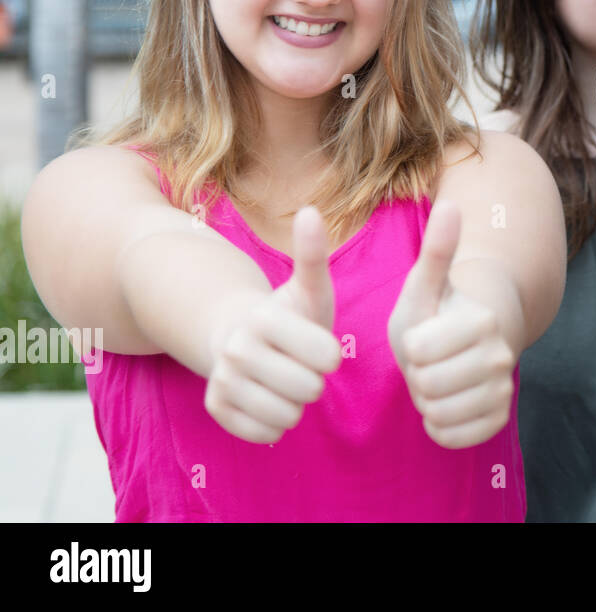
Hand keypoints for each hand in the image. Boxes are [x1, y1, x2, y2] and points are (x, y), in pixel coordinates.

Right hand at [204, 206, 341, 443]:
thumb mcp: (307, 287)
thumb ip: (312, 255)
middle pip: (307, 390)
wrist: (242, 337)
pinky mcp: (216, 407)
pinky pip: (263, 434)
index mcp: (263, 318)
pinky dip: (274, 424)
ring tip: (288, 382)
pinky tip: (270, 400)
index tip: (322, 347)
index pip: (325, 357)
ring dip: (296, 405)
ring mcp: (222, 379)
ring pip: (286, 416)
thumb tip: (309, 210)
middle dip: (315, 382)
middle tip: (304, 367)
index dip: (331, 357)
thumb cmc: (289, 314)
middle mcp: (236, 349)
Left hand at [388, 201, 516, 448]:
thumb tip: (451, 203)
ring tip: (436, 378)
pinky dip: (440, 425)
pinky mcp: (499, 417)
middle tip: (427, 361)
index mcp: (482, 319)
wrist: (466, 343)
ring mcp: (504, 388)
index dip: (411, 346)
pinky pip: (453, 436)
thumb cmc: (437, 312)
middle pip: (428, 385)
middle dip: (417, 375)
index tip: (423, 334)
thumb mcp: (424, 284)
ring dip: (427, 400)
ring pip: (439, 413)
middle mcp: (501, 355)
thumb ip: (437, 251)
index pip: (420, 352)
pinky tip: (445, 402)